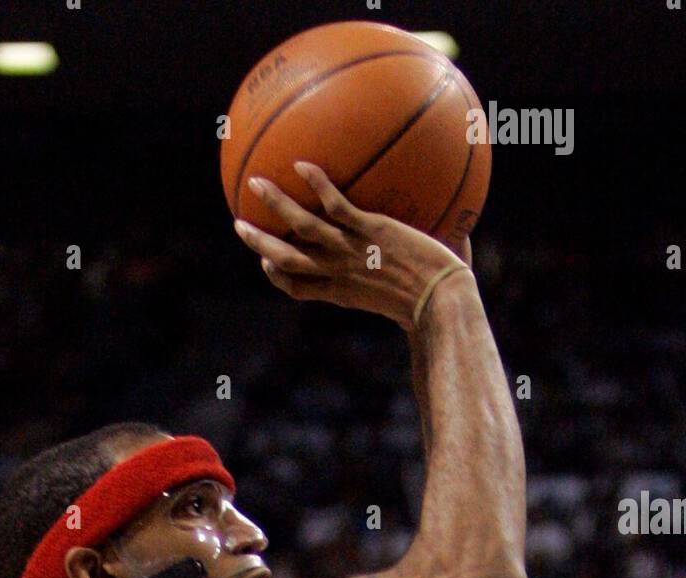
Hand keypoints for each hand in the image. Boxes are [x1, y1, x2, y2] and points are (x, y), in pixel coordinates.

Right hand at [234, 162, 474, 329]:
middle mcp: (338, 273)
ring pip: (300, 228)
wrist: (443, 305)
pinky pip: (335, 205)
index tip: (267, 263)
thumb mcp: (415, 296)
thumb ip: (411, 272)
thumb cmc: (439, 306)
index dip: (277, 275)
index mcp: (341, 293)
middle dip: (257, 243)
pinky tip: (302, 163)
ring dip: (275, 205)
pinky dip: (316, 185)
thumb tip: (446, 245)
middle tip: (239, 224)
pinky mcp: (370, 231)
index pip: (297, 288)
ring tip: (256, 183)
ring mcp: (352, 251)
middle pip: (284, 261)